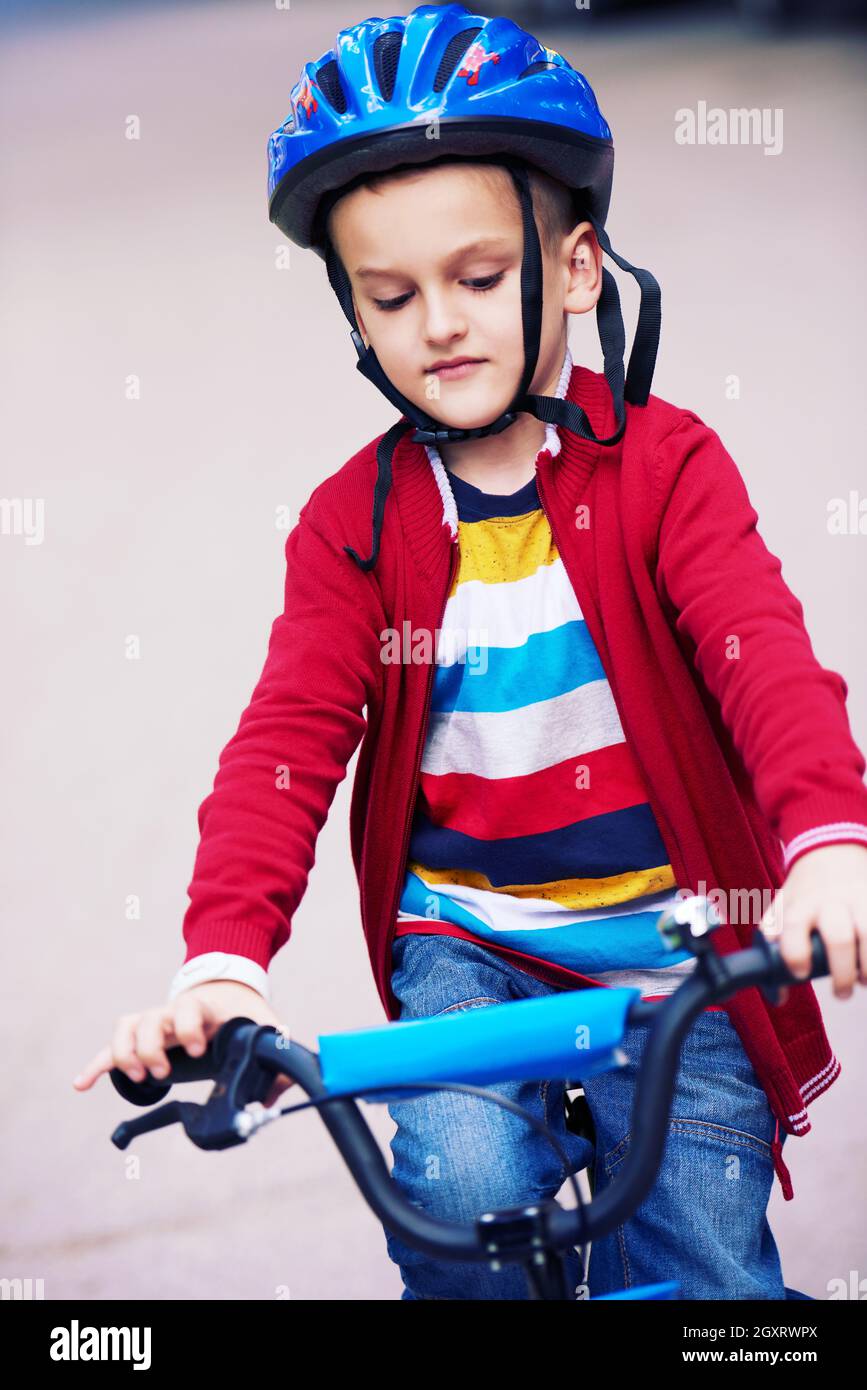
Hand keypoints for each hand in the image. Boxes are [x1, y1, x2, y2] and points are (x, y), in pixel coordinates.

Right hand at [72, 980, 295, 1108]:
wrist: (229, 992)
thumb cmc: (245, 1015)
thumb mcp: (265, 1028)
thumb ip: (276, 1055)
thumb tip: (276, 1094)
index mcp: (205, 1008)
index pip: (190, 1007)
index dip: (189, 1027)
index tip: (197, 1050)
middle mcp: (175, 1011)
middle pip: (150, 1019)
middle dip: (151, 1048)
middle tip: (163, 1074)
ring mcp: (155, 1022)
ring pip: (127, 1026)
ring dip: (124, 1053)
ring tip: (137, 1078)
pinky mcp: (142, 1038)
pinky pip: (112, 1048)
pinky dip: (96, 1065)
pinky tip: (81, 1085)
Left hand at [759, 843, 866, 1005]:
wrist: (832, 850)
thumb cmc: (806, 890)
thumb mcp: (783, 908)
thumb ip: (777, 948)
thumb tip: (779, 994)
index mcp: (801, 904)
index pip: (794, 926)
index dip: (795, 953)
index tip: (801, 973)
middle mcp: (831, 901)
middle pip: (839, 938)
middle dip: (842, 973)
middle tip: (841, 993)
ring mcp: (861, 898)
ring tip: (864, 982)